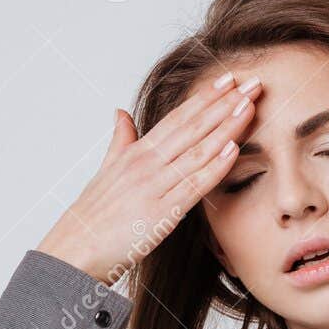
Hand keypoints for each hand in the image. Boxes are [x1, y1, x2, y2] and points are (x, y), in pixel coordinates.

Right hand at [36, 71, 261, 282]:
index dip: (205, 98)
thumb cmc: (93, 214)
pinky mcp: (161, 213)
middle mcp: (147, 164)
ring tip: (250, 106)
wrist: (75, 248)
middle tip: (252, 83)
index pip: (177, 118)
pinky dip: (214, 167)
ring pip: (197, 152)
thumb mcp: (106, 170)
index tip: (228, 79)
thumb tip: (121, 113)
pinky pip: (192, 186)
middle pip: (192, 127)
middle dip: (224, 104)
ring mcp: (154, 187)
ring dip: (226, 128)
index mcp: (137, 152)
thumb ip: (120, 141)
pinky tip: (233, 150)